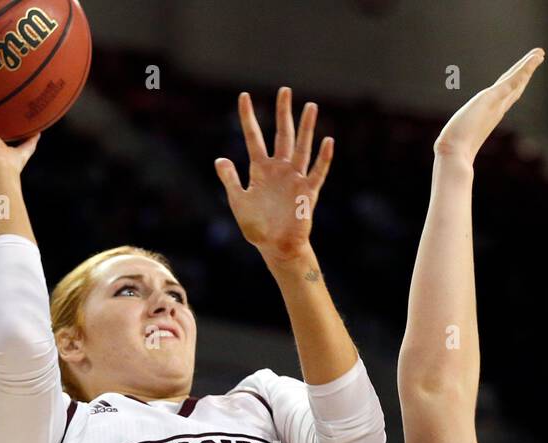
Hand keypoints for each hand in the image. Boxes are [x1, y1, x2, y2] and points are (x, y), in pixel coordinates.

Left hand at [215, 87, 333, 263]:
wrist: (276, 247)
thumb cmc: (257, 228)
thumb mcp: (238, 201)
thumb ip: (230, 180)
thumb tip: (220, 159)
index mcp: (260, 170)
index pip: (253, 137)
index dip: (248, 117)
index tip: (243, 96)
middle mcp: (279, 169)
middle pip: (282, 135)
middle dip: (283, 113)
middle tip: (285, 91)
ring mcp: (295, 179)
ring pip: (302, 147)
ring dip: (306, 128)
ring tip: (310, 106)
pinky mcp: (308, 192)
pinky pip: (317, 172)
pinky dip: (323, 158)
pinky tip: (328, 141)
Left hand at [434, 48, 543, 164]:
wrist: (453, 154)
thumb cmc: (453, 150)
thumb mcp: (458, 140)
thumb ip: (458, 139)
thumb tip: (447, 151)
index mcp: (490, 116)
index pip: (506, 96)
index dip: (517, 84)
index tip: (524, 75)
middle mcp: (496, 110)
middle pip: (516, 87)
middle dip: (526, 72)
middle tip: (538, 57)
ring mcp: (496, 104)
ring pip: (517, 81)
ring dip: (528, 66)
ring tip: (539, 53)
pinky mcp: (492, 99)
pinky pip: (511, 81)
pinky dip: (523, 70)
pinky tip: (533, 60)